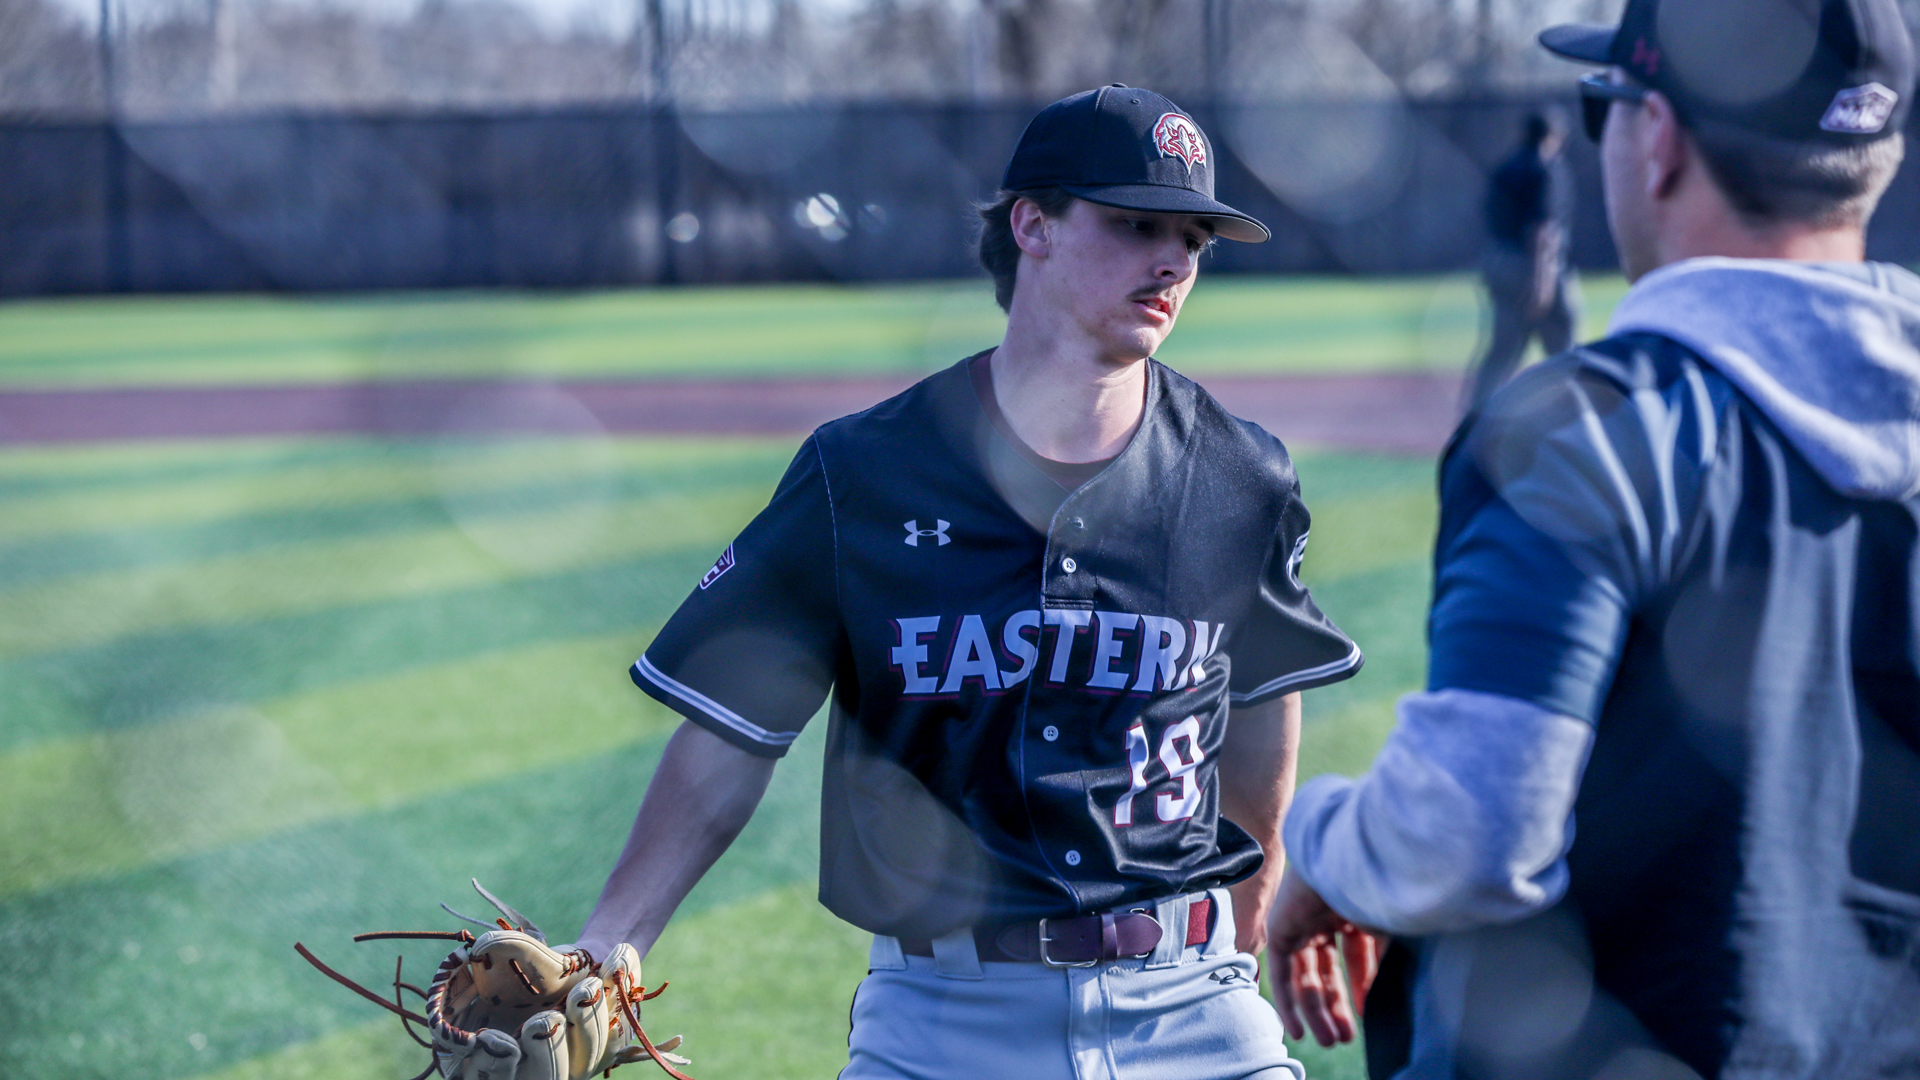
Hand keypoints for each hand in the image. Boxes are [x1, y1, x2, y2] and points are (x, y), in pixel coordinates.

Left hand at [1265, 866, 1386, 1046]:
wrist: (1349, 856)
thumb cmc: (1375, 884)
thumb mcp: (1384, 927)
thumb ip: (1380, 958)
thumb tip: (1380, 992)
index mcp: (1351, 909)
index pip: (1354, 955)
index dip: (1361, 985)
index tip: (1367, 1013)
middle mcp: (1323, 916)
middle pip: (1326, 970)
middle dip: (1335, 1004)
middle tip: (1343, 1037)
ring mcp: (1300, 921)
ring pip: (1304, 976)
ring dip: (1315, 1010)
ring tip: (1328, 1041)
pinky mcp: (1280, 928)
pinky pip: (1280, 971)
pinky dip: (1286, 1001)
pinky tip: (1296, 1029)